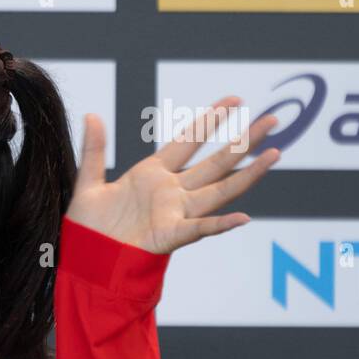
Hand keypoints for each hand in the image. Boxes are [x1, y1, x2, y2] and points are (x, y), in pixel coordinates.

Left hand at [66, 96, 280, 254]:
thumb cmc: (89, 226)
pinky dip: (219, 225)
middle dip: (243, 141)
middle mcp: (170, 191)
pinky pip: (198, 229)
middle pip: (215, 162)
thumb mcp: (88, 183)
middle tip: (272, 120)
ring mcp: (173, 213)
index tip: (236, 99)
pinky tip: (242, 218)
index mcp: (152, 174)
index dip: (211, 119)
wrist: (84, 260)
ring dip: (247, 175)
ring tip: (274, 155)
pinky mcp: (168, 236)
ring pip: (218, 190)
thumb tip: (91, 114)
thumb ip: (93, 150)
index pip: (188, 140)